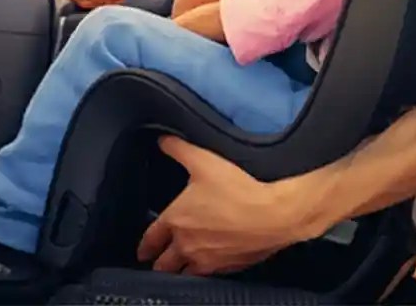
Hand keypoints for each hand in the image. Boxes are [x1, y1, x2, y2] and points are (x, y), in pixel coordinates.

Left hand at [136, 137, 319, 275]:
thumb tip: (162, 140)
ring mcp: (208, 261)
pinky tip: (209, 264)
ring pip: (185, 274)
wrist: (273, 216)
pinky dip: (204, 271)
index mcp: (176, 221)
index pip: (152, 238)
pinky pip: (209, 275)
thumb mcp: (203, 160)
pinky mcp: (229, 267)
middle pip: (164, 265)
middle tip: (158, 263)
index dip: (145, 245)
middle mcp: (187, 246)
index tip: (142, 251)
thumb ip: (179, 149)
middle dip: (159, 263)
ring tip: (180, 269)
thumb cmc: (236, 188)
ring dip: (180, 270)